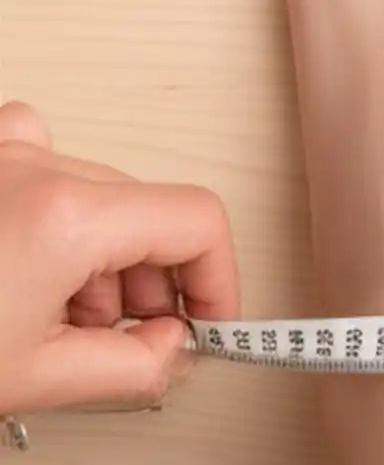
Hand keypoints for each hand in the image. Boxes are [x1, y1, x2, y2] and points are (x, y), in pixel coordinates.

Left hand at [0, 102, 239, 413]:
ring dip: (109, 252)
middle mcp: (36, 168)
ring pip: (104, 189)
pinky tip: (46, 236)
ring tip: (68, 312)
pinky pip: (40, 145)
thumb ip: (134, 365)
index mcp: (66, 215)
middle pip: (153, 210)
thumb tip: (172, 346)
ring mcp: (4, 157)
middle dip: (159, 280)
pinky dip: (62, 193)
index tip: (213, 320)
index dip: (221, 279)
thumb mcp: (37, 378)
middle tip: (139, 335)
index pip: (198, 222)